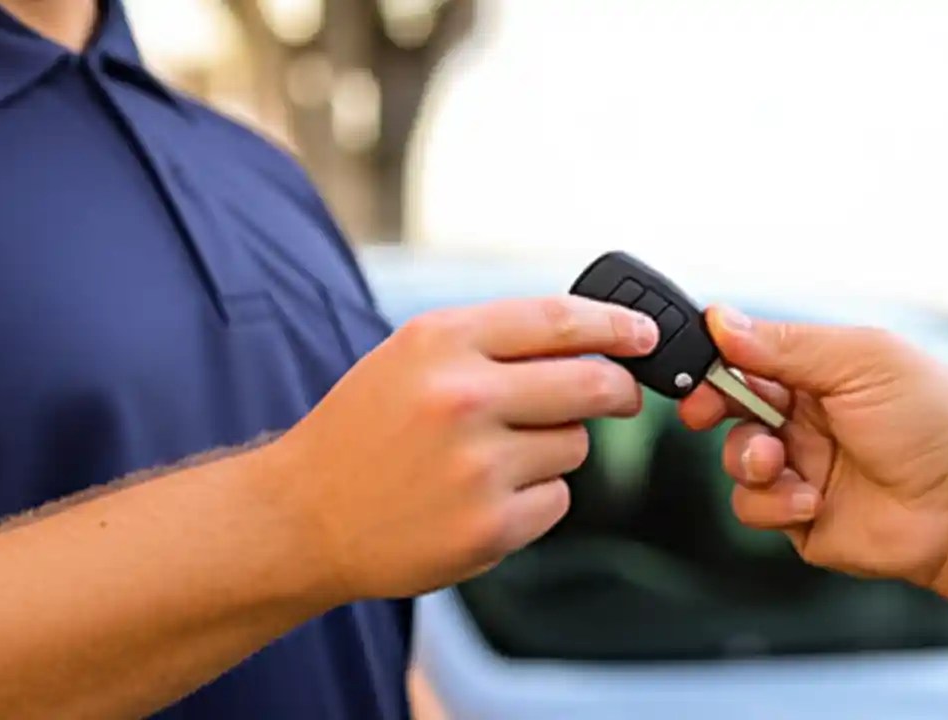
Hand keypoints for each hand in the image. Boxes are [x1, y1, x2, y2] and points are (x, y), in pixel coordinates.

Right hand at [271, 296, 657, 601]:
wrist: (302, 516)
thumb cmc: (364, 429)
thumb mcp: (410, 358)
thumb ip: (492, 342)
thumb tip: (592, 338)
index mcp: (440, 341)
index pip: (558, 320)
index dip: (617, 324)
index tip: (645, 334)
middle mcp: (462, 397)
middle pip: (591, 383)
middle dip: (617, 389)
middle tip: (617, 395)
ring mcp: (477, 466)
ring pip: (575, 445)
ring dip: (555, 448)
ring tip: (492, 458)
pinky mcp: (488, 527)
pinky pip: (556, 499)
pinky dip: (536, 498)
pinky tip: (483, 497)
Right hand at [679, 306, 947, 587]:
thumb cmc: (934, 421)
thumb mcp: (860, 361)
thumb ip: (785, 344)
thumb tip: (721, 320)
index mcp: (820, 370)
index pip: (748, 355)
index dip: (716, 359)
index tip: (696, 366)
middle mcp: (805, 417)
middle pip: (729, 404)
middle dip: (710, 405)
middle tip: (706, 411)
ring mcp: (801, 467)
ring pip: (734, 457)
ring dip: (747, 457)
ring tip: (779, 462)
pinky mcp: (798, 516)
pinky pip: (752, 507)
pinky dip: (772, 503)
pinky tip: (811, 500)